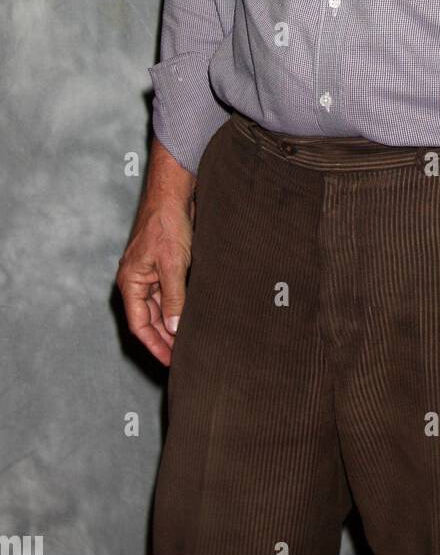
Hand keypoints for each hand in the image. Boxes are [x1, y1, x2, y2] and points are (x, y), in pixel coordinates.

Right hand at [116, 183, 195, 366]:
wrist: (174, 193)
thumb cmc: (167, 224)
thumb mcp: (172, 264)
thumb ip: (173, 298)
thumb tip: (174, 329)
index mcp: (131, 282)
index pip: (140, 325)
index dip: (155, 345)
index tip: (171, 362)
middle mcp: (138, 280)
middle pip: (150, 319)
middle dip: (165, 338)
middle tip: (185, 356)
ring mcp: (152, 272)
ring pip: (162, 306)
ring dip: (174, 323)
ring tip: (191, 341)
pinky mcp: (167, 264)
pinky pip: (171, 292)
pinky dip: (180, 306)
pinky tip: (193, 316)